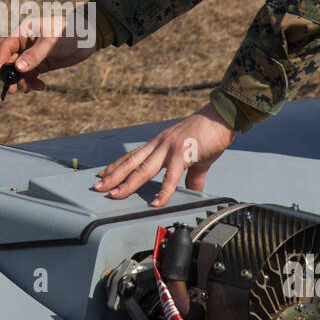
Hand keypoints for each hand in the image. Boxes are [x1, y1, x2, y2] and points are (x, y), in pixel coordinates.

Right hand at [0, 15, 96, 96]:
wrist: (89, 37)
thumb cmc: (69, 32)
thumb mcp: (51, 42)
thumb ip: (35, 55)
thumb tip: (18, 68)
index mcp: (24, 32)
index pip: (6, 47)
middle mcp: (26, 43)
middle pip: (11, 61)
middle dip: (11, 76)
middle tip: (12, 90)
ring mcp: (33, 54)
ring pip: (20, 71)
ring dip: (21, 81)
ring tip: (28, 89)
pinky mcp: (42, 63)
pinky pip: (31, 75)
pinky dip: (33, 82)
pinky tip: (40, 86)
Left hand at [93, 102, 234, 206]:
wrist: (222, 117)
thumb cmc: (209, 134)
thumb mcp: (196, 157)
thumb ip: (192, 176)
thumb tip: (192, 192)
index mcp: (160, 144)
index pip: (133, 156)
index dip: (117, 166)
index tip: (103, 174)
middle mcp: (160, 145)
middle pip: (131, 163)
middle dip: (113, 176)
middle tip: (97, 186)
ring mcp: (170, 148)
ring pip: (143, 169)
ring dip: (128, 183)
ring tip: (115, 195)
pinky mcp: (183, 154)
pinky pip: (171, 176)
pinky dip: (163, 191)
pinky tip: (156, 203)